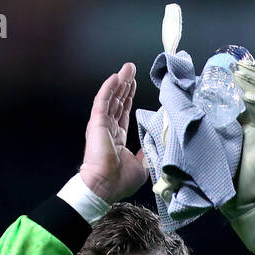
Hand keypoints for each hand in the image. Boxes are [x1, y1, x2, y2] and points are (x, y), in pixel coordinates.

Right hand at [79, 63, 147, 203]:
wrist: (105, 186)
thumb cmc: (119, 181)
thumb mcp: (142, 165)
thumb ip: (148, 152)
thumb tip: (157, 143)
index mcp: (117, 140)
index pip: (123, 113)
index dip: (129, 98)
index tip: (135, 85)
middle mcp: (108, 130)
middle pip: (117, 102)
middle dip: (125, 85)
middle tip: (131, 69)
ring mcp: (101, 125)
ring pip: (111, 98)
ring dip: (119, 82)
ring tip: (127, 68)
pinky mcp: (97, 123)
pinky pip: (102, 101)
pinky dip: (108, 88)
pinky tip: (115, 77)